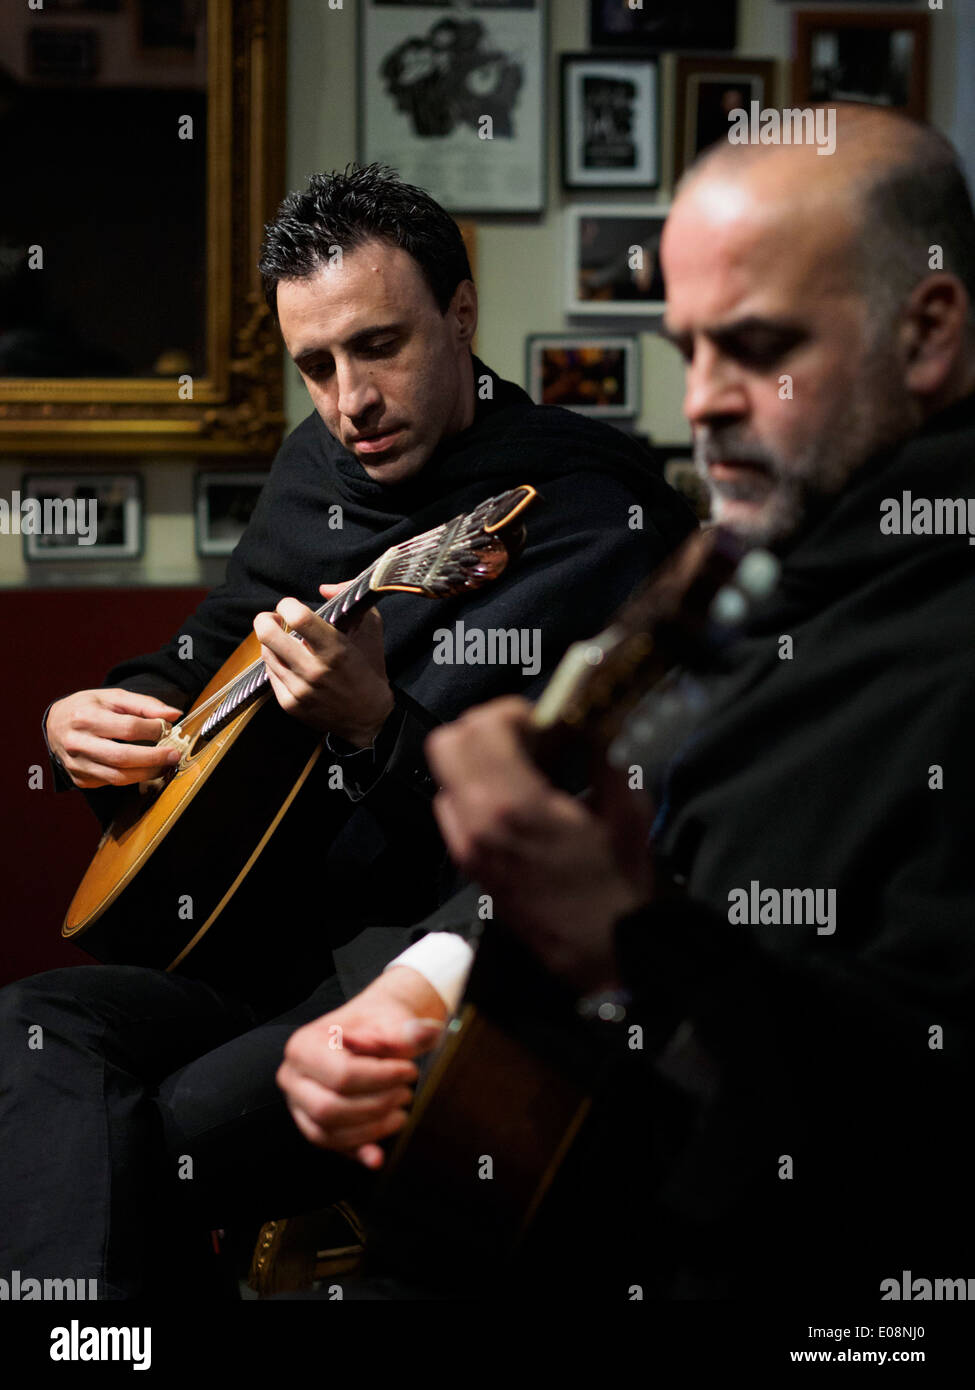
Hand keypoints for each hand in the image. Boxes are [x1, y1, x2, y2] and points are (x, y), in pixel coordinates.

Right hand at [46, 688, 184, 788]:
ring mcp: (76, 764)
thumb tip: (174, 714)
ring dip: (147, 773)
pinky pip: (110, 783)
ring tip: (164, 765)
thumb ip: (145, 704)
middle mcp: (77, 743)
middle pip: (122, 757)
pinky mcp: (80, 778)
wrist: (55, 724)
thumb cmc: (88, 708)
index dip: (153, 729)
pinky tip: (144, 770)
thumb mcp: (113, 697)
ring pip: (118, 776)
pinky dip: (132, 778)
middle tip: (174, 754)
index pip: (128, 727)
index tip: (168, 728)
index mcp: (85, 717)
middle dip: (154, 758)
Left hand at [254, 583, 394, 746]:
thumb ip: (350, 600)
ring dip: (272, 643)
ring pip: (266, 653)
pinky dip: (276, 664)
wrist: (369, 719)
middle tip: (274, 619)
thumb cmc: (371, 668)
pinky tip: (289, 663)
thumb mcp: (371, 628)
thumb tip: (323, 588)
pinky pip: (270, 674)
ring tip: (285, 642)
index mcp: (335, 650)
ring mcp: (299, 690)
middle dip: (266, 620)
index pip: (296, 617)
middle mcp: (314, 671)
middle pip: (267, 634)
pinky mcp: (289, 704)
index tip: (291, 607)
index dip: (287, 605)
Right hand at [276, 967, 445, 1168]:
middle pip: (329, 1109)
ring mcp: (299, 1105)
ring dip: (372, 1129)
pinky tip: (378, 1155)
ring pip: (330, 1133)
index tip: (409, 1072)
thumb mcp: (393, 1019)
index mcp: (304, 1046)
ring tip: (401, 1111)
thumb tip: (427, 1032)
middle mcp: (293, 1078)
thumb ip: (408, 1031)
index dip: (381, 1079)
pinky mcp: (314, 1126)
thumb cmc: (377, 1025)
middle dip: (376, 1106)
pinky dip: (359, 1151)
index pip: (341, 1075)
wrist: (372, 1032)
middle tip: (405, 1093)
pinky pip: (334, 1147)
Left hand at [425, 698, 653, 993]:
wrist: (603, 953)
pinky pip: (451, 810)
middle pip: (446, 742)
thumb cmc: (618, 888)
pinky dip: (472, 792)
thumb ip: (601, 757)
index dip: (511, 711)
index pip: (481, 726)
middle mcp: (479, 822)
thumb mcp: (625, 810)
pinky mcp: (468, 864)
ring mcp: (468, 846)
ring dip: (475, 760)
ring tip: (518, 769)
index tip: (540, 720)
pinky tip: (512, 802)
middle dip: (483, 729)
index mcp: (516, 804)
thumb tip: (587, 725)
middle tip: (523, 737)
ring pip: (444, 775)